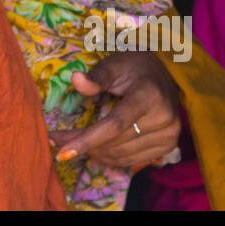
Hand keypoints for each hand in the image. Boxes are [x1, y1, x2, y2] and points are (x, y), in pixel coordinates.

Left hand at [46, 52, 179, 168]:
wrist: (163, 76)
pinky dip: (108, 157)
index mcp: (150, 95)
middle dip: (82, 144)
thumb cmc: (134, 67)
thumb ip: (96, 76)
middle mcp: (164, 118)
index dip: (88, 139)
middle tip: (56, 141)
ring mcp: (168, 136)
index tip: (63, 150)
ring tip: (73, 143)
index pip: (115, 124)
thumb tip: (75, 80)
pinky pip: (131, 160)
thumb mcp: (114, 65)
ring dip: (93, 153)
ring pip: (120, 155)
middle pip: (114, 141)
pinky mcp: (167, 147)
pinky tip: (94, 149)